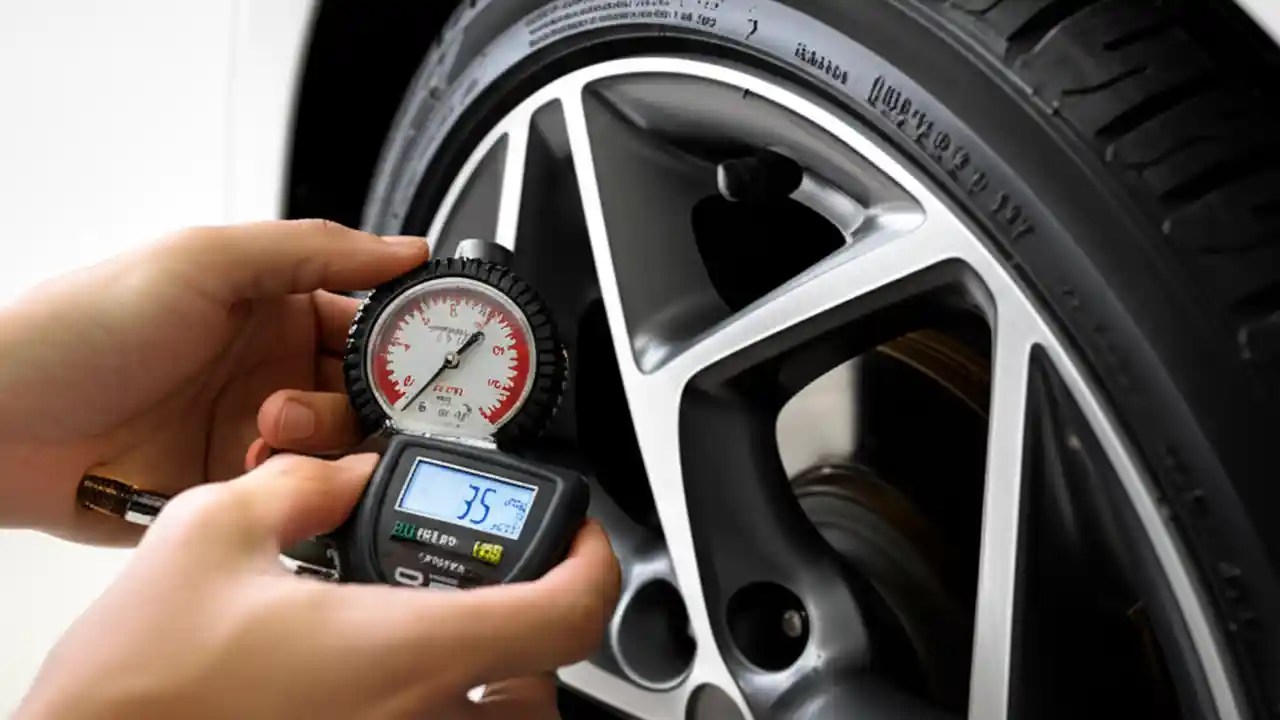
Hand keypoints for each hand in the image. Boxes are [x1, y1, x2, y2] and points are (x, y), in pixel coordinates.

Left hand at [0, 220, 428, 543]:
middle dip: (353, 401)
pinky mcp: (232, 485)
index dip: (401, 340)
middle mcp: (271, 367)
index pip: (368, 321)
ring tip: (262, 434)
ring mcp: (254, 430)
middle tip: (303, 400)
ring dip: (316, 443)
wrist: (2, 425)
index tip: (422, 358)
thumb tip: (403, 248)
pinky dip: (291, 487)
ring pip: (339, 448)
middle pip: (365, 393)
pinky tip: (250, 472)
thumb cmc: (82, 327)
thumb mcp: (202, 261)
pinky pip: (298, 494)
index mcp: (273, 305)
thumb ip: (311, 251)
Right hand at [14, 454, 621, 719]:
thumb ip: (302, 484)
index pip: (566, 615)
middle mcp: (416, 719)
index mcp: (406, 649)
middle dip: (539, 630)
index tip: (578, 537)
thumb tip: (341, 472)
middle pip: (547, 688)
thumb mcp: (216, 532)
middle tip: (507, 586)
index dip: (595, 564)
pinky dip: (446, 712)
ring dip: (502, 684)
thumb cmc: (140, 682)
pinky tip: (385, 683)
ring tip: (452, 637)